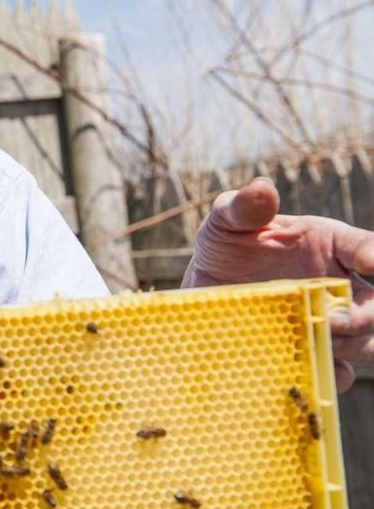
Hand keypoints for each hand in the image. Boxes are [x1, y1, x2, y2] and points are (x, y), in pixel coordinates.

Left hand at [182, 177, 373, 391]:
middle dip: (364, 314)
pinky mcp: (315, 351)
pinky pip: (339, 370)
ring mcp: (331, 320)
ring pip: (367, 340)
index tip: (371, 261)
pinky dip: (333, 373)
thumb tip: (260, 188)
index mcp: (330, 243)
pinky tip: (314, 368)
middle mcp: (340, 283)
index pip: (366, 247)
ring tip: (318, 340)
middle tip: (331, 318)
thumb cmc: (225, 246)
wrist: (205, 291)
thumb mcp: (226, 221)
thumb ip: (243, 206)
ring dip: (351, 344)